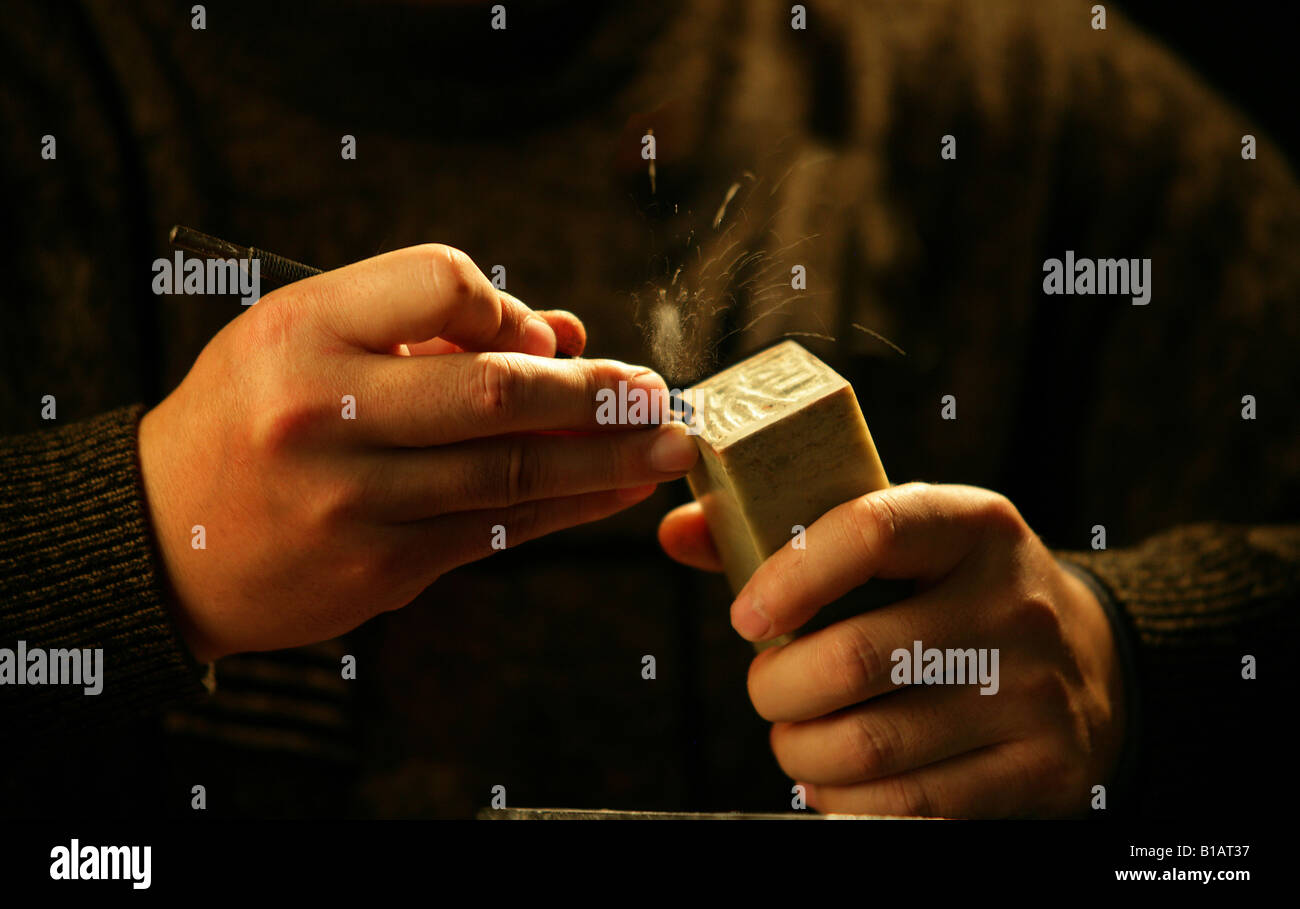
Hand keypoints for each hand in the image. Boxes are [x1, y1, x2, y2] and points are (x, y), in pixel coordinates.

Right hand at [141, 244, 697, 661]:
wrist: (164, 537)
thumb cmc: (251, 414)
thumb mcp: (308, 339)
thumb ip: (428, 329)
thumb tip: (562, 333)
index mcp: (302, 333)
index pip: (443, 283)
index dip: (509, 306)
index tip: (542, 335)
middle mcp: (322, 413)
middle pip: (496, 392)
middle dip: (597, 392)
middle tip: (659, 392)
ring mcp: (353, 500)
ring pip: (510, 473)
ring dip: (606, 459)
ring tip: (670, 446)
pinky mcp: (379, 569)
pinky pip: (497, 532)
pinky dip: (568, 509)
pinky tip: (617, 492)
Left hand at [659, 482, 1125, 816]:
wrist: (1091, 661)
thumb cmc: (955, 590)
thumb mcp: (904, 542)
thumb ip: (788, 531)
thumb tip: (678, 533)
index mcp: (974, 525)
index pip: (872, 531)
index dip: (791, 574)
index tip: (746, 617)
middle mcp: (1013, 604)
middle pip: (854, 658)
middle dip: (776, 687)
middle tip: (766, 687)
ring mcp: (1033, 692)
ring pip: (870, 745)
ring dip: (799, 750)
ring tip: (793, 735)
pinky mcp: (1039, 769)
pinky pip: (909, 806)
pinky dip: (844, 801)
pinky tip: (831, 779)